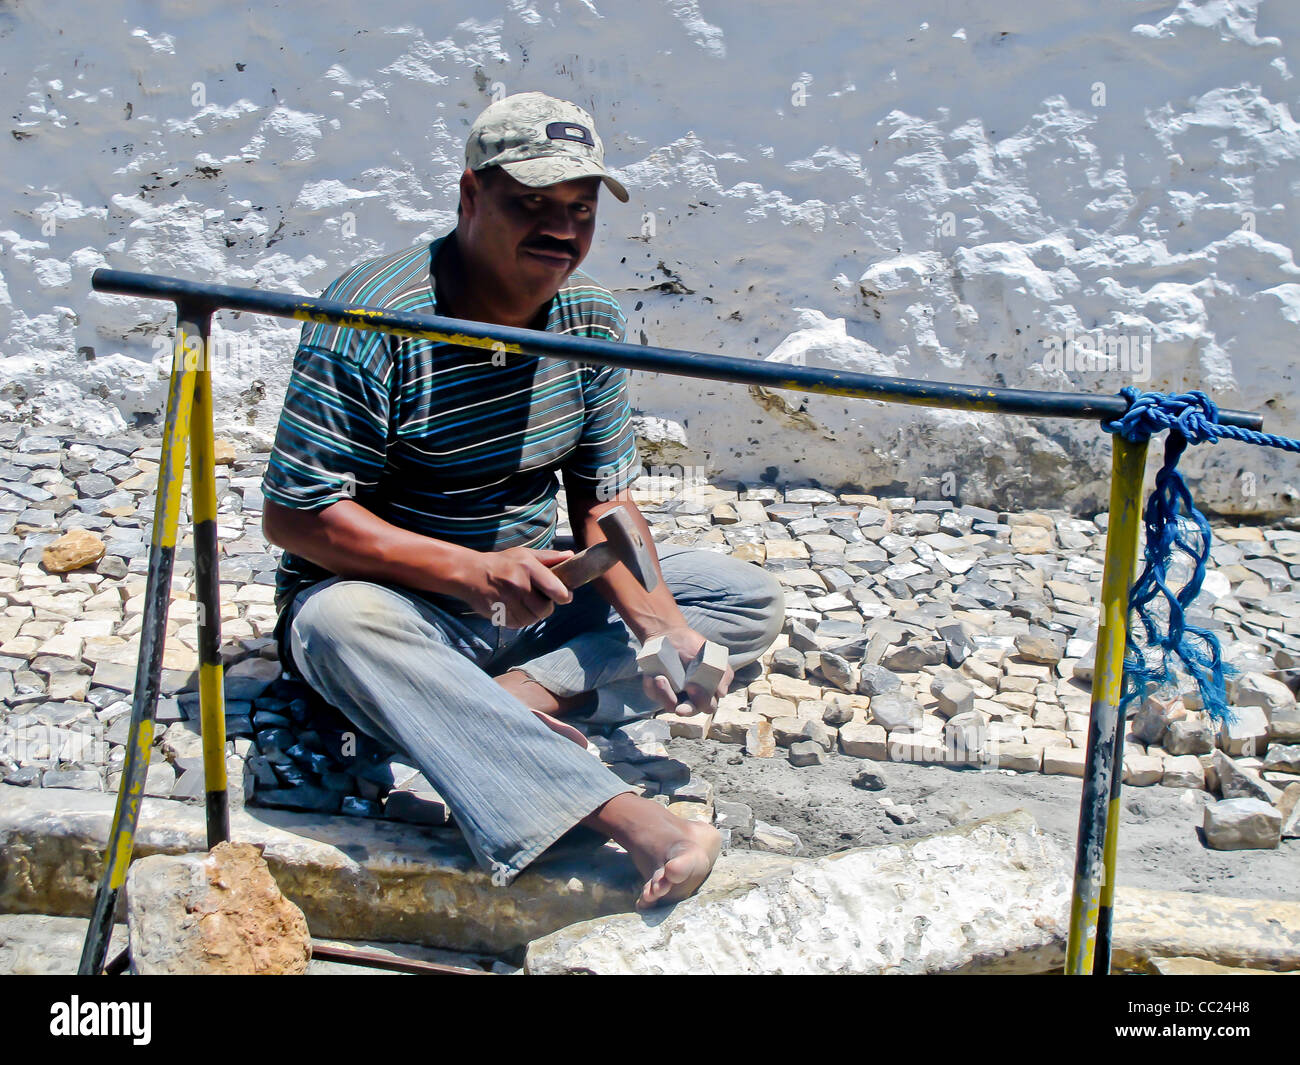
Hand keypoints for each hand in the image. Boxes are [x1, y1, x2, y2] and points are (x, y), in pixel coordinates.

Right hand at [456, 546, 574, 627]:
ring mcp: (508, 600)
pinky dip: (521, 619)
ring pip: (533, 619)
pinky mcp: (499, 614)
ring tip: (526, 603)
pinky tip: (516, 608)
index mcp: (528, 567)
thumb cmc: (502, 563)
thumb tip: (571, 556)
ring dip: (533, 614)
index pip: (557, 590)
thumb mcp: (525, 555)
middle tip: (540, 599)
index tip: (563, 596)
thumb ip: (550, 557)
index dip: (564, 596)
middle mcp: (519, 584)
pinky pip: (520, 624)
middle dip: (546, 606)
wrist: (470, 573)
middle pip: (546, 609)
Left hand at [639, 624, 733, 716]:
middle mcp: (690, 696)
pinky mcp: (657, 690)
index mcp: (706, 690)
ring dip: (665, 695)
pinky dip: (652, 687)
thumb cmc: (692, 644)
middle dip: (686, 710)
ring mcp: (673, 694)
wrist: (668, 634)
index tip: (695, 688)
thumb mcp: (711, 654)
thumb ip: (722, 672)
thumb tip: (722, 693)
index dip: (704, 701)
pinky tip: (653, 676)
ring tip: (660, 679)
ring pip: (670, 706)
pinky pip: (654, 695)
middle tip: (680, 708)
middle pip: (690, 712)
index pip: (709, 705)